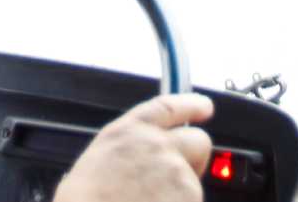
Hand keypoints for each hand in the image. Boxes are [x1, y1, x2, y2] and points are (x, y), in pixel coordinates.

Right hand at [56, 94, 214, 201]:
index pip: (168, 107)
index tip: (204, 106)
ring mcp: (175, 170)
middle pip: (198, 139)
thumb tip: (133, 167)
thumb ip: (123, 157)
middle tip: (181, 178)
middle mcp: (155, 144)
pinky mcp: (189, 195)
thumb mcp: (93, 168)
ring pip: (194, 181)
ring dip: (181, 194)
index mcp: (126, 133)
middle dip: (196, 157)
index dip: (191, 105)